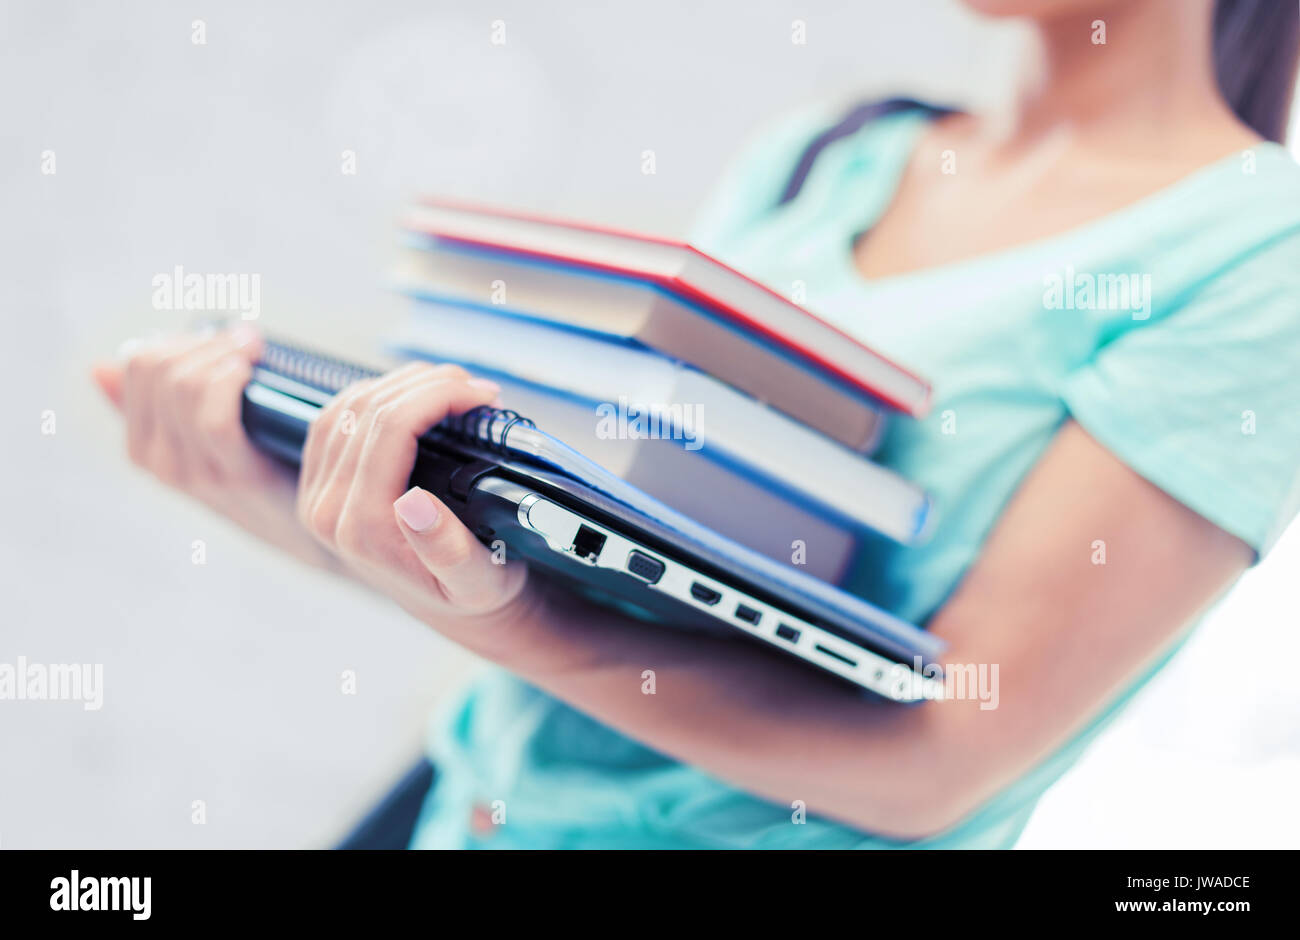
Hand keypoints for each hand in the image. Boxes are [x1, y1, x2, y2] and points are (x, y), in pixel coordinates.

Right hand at [92, 326, 331, 568]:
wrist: (307, 529)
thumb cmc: (262, 470)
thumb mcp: (201, 438)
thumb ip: (156, 405)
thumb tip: (99, 367)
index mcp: (141, 445)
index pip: (138, 365)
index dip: (182, 337)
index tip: (222, 336)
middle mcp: (157, 462)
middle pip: (160, 369)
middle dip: (207, 341)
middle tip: (248, 340)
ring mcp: (192, 473)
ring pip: (185, 386)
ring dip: (225, 353)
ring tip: (256, 352)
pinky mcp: (233, 478)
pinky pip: (215, 418)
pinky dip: (231, 382)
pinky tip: (252, 375)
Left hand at [296, 362, 537, 648]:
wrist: (449, 604)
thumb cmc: (474, 589)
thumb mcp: (476, 582)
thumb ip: (448, 550)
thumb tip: (413, 503)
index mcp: (363, 530)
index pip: (391, 430)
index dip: (439, 396)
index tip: (485, 395)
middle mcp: (327, 512)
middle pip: (368, 411)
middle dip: (429, 384)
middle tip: (479, 388)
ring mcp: (316, 495)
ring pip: (348, 406)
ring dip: (402, 383)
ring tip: (454, 385)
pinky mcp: (316, 483)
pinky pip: (335, 418)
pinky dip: (376, 394)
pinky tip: (414, 394)